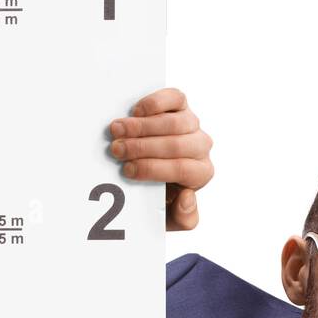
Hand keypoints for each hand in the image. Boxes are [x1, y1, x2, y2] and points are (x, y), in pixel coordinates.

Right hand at [108, 88, 213, 231]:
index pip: (182, 169)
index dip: (153, 168)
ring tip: (117, 131)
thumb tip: (188, 197)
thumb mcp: (170, 218)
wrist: (152, 176)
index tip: (127, 171)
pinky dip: (156, 102)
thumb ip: (183, 219)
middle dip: (142, 147)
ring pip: (174, 122)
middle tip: (116, 150)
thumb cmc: (159, 198)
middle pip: (176, 144)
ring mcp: (192, 124)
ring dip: (142, 126)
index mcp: (201, 174)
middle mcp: (200, 148)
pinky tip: (136, 110)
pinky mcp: (181, 105)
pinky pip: (175, 98)